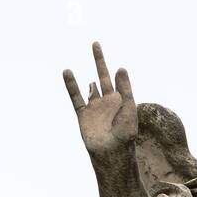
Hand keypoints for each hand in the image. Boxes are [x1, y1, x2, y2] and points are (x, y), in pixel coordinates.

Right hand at [63, 41, 136, 160]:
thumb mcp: (129, 107)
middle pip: (102, 76)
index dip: (118, 73)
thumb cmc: (125, 132)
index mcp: (120, 100)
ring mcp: (95, 107)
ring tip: (76, 68)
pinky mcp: (84, 114)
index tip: (118, 68)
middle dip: (99, 61)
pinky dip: (71, 84)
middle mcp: (107, 102)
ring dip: (86, 79)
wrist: (112, 151)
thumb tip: (120, 67)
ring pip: (89, 87)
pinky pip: (76, 97)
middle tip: (95, 44)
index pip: (118, 80)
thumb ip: (124, 88)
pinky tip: (67, 72)